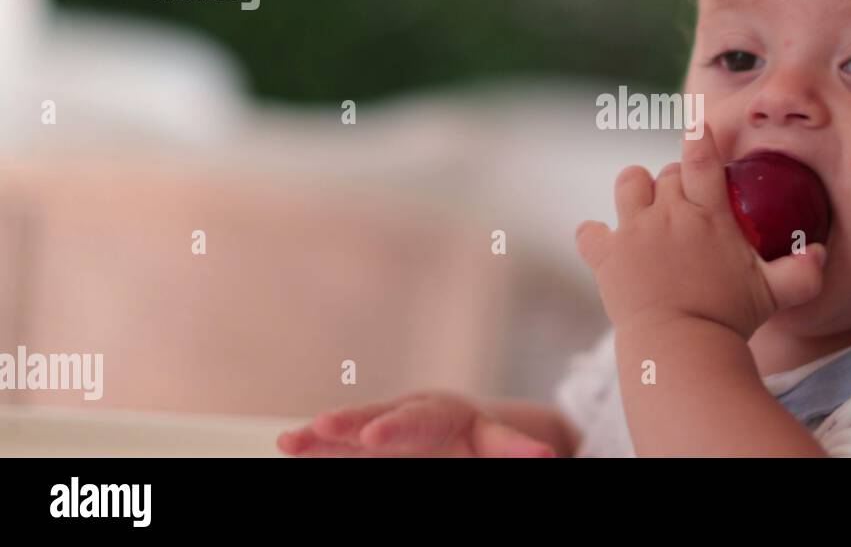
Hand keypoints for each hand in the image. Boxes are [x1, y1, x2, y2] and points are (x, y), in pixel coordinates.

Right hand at [276, 390, 556, 457]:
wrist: (460, 424)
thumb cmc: (481, 436)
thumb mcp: (499, 441)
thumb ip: (515, 447)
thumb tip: (546, 456)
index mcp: (440, 411)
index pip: (417, 417)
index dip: (394, 426)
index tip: (372, 434)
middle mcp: (404, 413)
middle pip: (375, 415)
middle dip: (348, 421)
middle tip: (321, 425)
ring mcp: (381, 427)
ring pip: (348, 430)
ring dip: (319, 435)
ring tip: (287, 442)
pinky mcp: (365, 443)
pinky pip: (338, 446)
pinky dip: (315, 446)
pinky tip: (287, 447)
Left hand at [574, 123, 825, 337]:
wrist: (681, 348)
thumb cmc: (730, 320)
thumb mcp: (774, 295)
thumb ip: (802, 273)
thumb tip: (822, 255)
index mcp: (709, 215)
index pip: (701, 158)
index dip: (699, 135)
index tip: (697, 126)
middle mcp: (669, 214)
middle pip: (667, 173)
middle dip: (676, 181)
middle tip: (686, 208)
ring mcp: (634, 232)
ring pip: (628, 183)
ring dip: (638, 189)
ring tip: (647, 209)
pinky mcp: (606, 256)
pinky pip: (590, 231)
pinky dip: (597, 235)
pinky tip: (608, 244)